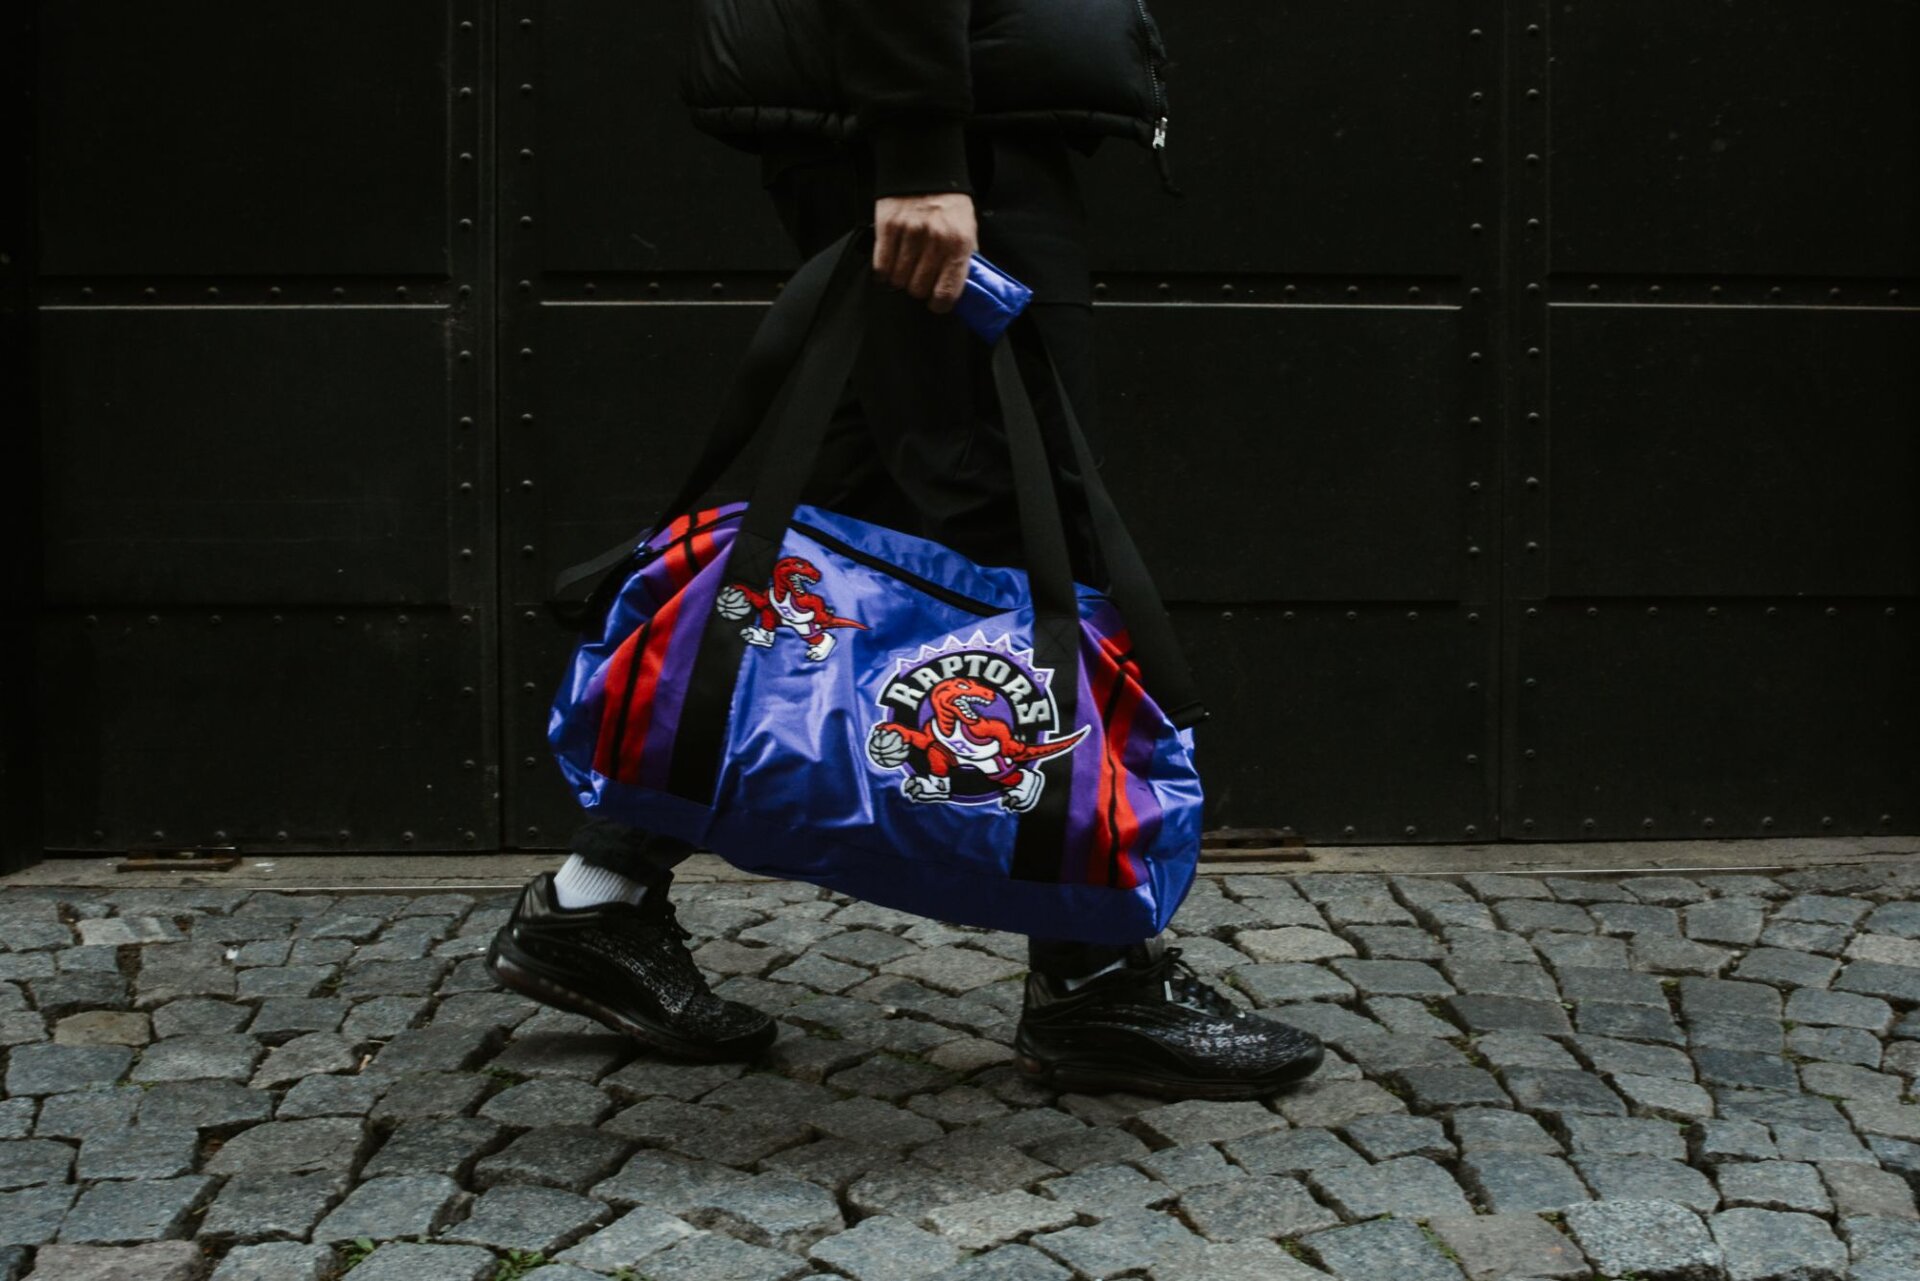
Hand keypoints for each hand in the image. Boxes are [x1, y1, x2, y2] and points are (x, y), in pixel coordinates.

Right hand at [873, 192, 976, 314]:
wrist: (926, 170)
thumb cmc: (948, 203)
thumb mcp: (968, 229)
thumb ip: (965, 260)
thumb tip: (961, 288)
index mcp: (958, 244)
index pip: (946, 292)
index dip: (939, 304)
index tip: (936, 302)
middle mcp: (935, 241)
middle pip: (918, 289)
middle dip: (918, 288)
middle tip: (920, 278)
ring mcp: (909, 234)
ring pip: (898, 280)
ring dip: (900, 279)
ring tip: (906, 268)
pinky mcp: (888, 228)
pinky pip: (881, 266)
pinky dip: (884, 271)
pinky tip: (890, 264)